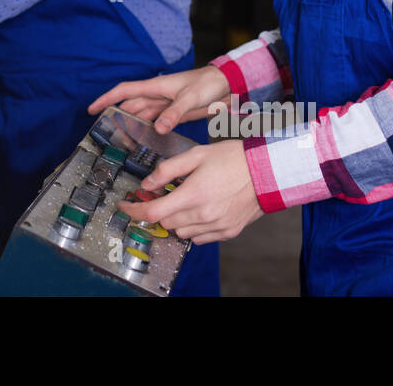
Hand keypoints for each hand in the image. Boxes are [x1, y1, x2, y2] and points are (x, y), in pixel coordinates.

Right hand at [87, 65, 230, 133]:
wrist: (226, 84)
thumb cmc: (207, 84)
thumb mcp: (190, 98)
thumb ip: (174, 113)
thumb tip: (158, 128)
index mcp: (156, 87)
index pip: (123, 91)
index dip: (106, 99)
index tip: (92, 109)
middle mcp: (157, 95)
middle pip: (130, 106)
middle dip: (116, 118)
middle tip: (106, 134)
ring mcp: (165, 104)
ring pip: (141, 115)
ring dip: (131, 126)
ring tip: (122, 141)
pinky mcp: (174, 112)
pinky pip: (155, 121)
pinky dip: (148, 130)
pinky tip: (145, 140)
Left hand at [117, 140, 262, 243]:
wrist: (268, 171)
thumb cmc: (233, 158)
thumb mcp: (196, 154)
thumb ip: (167, 170)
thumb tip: (146, 184)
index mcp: (193, 194)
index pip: (152, 213)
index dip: (133, 211)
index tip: (124, 206)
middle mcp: (203, 215)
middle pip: (165, 223)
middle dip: (158, 209)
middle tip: (162, 194)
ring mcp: (216, 226)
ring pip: (181, 232)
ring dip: (175, 219)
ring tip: (185, 199)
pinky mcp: (228, 232)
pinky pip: (199, 237)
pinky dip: (193, 227)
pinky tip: (199, 210)